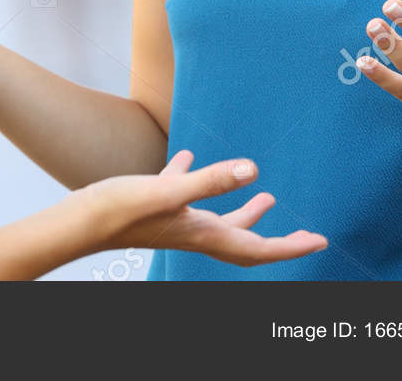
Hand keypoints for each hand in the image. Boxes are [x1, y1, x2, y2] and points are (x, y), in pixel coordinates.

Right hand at [76, 150, 327, 267]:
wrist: (81, 221)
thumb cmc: (123, 209)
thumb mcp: (169, 190)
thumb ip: (210, 180)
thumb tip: (252, 170)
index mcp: (204, 233)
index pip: (258, 247)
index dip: (291, 246)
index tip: (319, 241)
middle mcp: (194, 232)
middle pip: (245, 240)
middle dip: (277, 237)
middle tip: (306, 233)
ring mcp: (175, 220)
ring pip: (219, 219)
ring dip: (245, 210)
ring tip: (267, 193)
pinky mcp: (157, 206)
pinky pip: (184, 193)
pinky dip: (195, 176)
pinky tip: (190, 155)